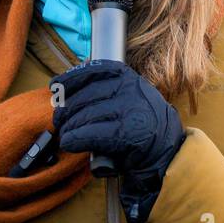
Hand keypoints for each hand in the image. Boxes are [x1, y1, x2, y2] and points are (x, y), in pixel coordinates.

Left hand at [50, 60, 184, 222]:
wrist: (168, 151)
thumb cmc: (143, 126)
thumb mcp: (129, 97)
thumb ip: (105, 89)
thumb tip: (66, 90)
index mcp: (128, 77)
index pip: (92, 71)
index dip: (70, 78)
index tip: (56, 85)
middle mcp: (129, 90)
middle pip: (84, 96)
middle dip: (66, 110)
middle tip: (60, 122)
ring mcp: (129, 111)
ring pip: (84, 116)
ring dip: (69, 128)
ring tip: (66, 135)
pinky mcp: (125, 134)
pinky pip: (89, 134)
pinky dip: (75, 139)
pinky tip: (70, 143)